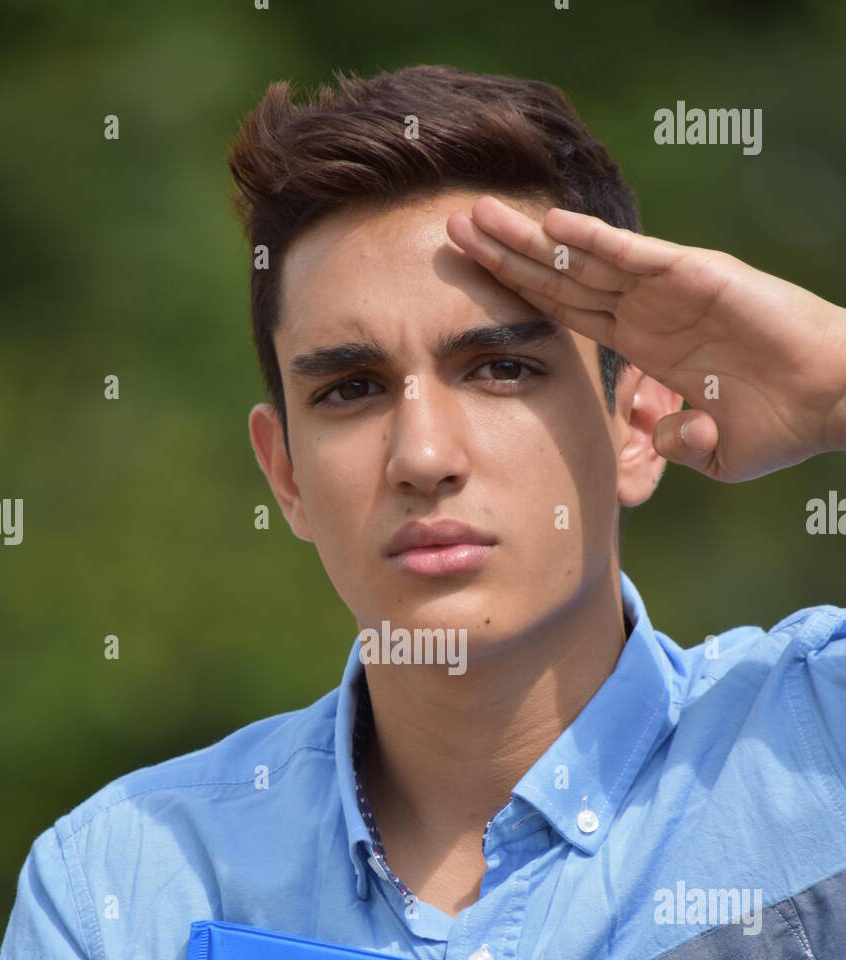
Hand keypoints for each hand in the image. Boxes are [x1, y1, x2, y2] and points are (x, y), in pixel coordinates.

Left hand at [447, 196, 845, 481]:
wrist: (831, 403)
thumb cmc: (776, 425)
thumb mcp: (706, 446)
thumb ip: (669, 440)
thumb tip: (650, 436)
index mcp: (642, 344)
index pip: (563, 312)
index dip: (515, 295)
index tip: (466, 283)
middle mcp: (647, 308)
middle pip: (558, 277)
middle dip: (505, 255)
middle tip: (450, 229)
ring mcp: (667, 288)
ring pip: (584, 258)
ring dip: (531, 238)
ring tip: (478, 215)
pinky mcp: (696, 275)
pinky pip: (635, 255)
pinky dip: (594, 241)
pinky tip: (551, 226)